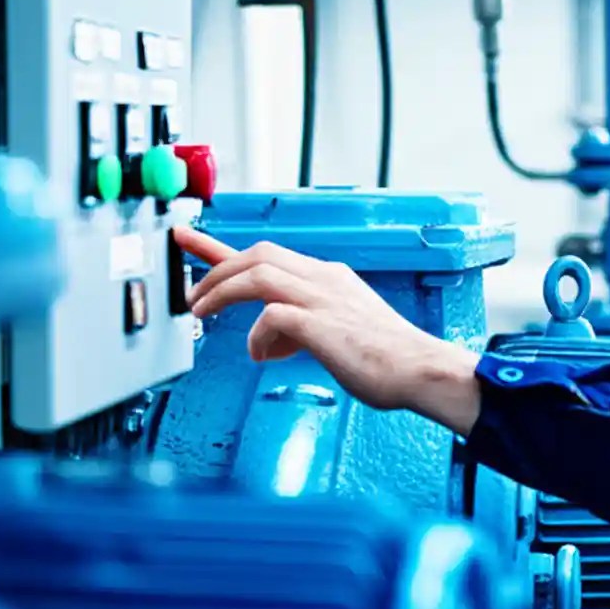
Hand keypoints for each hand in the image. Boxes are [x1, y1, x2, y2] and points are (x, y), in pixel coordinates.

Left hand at [172, 225, 483, 434]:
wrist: (421, 371)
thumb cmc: (387, 360)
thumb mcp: (341, 331)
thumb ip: (304, 327)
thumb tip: (272, 340)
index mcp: (330, 279)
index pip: (268, 254)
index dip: (221, 248)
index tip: (189, 238)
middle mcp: (325, 279)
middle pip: (258, 253)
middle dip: (216, 270)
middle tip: (193, 297)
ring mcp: (323, 298)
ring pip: (258, 274)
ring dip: (223, 293)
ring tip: (205, 316)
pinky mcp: (320, 323)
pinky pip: (270, 316)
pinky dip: (257, 337)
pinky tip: (264, 356)